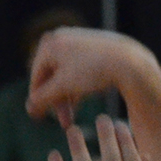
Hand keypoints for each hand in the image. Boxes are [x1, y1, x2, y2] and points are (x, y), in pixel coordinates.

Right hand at [28, 28, 155, 122]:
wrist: (131, 61)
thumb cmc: (94, 71)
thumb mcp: (64, 86)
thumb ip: (43, 98)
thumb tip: (29, 108)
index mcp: (49, 43)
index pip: (36, 77)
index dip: (38, 100)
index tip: (39, 119)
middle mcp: (61, 38)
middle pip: (52, 76)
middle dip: (57, 101)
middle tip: (64, 123)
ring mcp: (78, 41)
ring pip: (67, 75)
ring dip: (67, 97)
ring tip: (72, 118)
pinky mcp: (94, 47)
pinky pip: (80, 70)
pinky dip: (79, 86)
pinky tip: (82, 101)